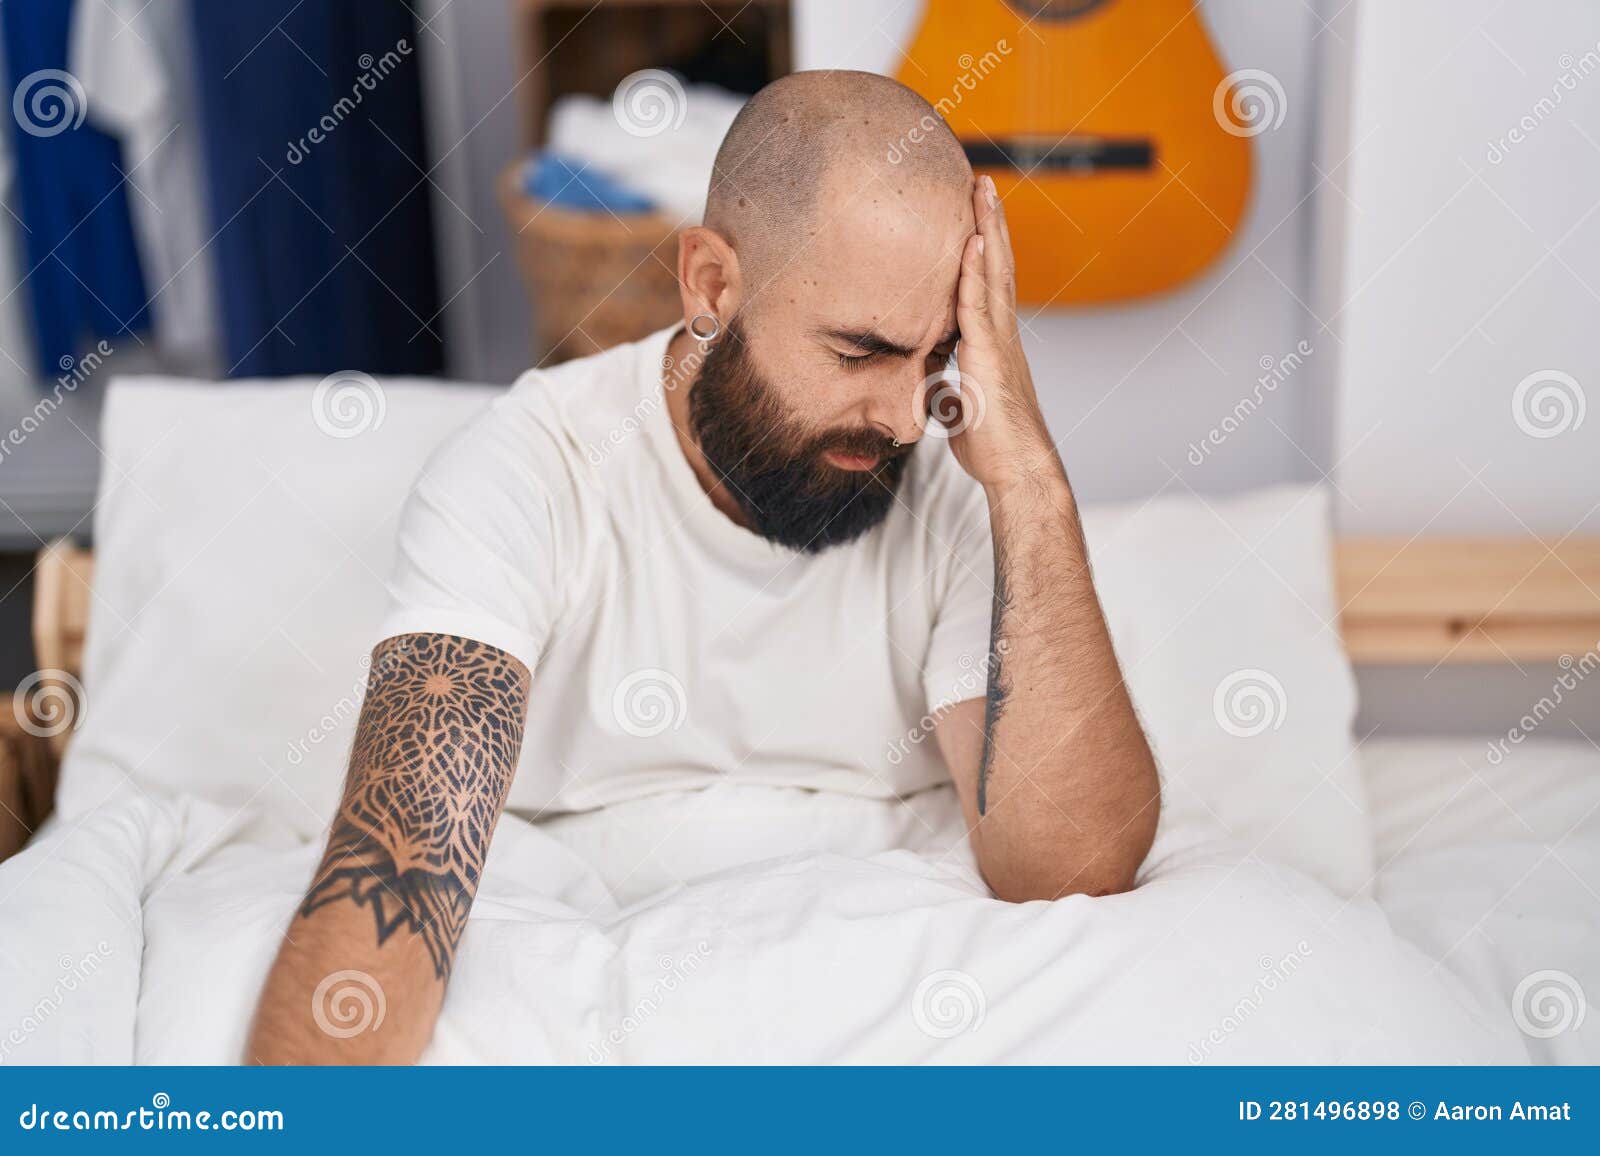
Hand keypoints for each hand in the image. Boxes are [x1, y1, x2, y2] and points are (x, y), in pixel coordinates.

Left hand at [936, 175, 1057, 491]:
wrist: (1017, 470)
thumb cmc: (991, 445)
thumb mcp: (959, 405)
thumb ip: (948, 384)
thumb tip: (933, 382)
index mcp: (993, 341)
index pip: (987, 281)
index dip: (983, 246)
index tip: (974, 213)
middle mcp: (1001, 333)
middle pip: (996, 264)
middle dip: (989, 222)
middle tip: (982, 182)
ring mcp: (998, 342)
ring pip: (992, 274)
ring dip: (986, 230)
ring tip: (981, 191)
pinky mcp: (989, 357)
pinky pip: (979, 307)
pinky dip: (974, 273)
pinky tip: (970, 244)